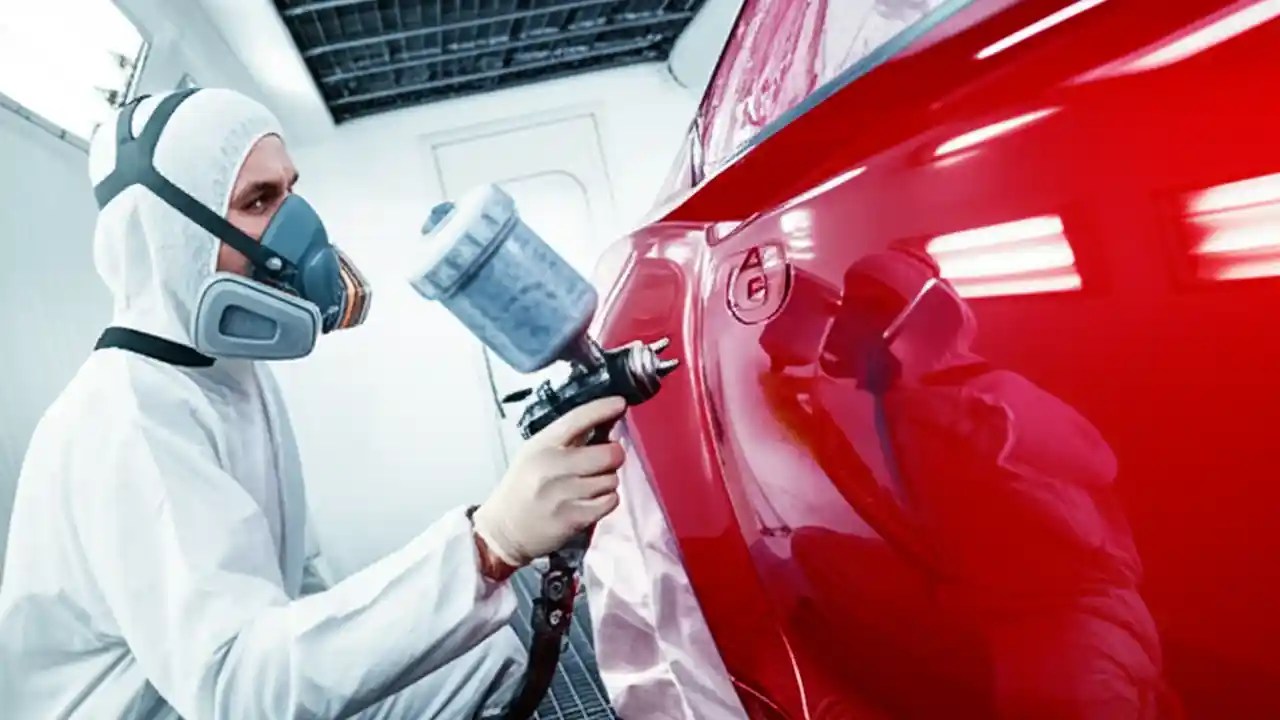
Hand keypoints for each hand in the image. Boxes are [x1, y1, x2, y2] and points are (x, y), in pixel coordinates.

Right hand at [472, 397, 626, 567]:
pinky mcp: (573, 518)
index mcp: (542, 445)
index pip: (578, 419)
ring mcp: (564, 494)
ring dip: (608, 480)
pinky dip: (607, 500)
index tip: (620, 404)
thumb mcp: (534, 453)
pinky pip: (610, 502)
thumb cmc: (522, 487)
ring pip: (611, 479)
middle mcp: (553, 467)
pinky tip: (592, 500)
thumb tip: (605, 424)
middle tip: (607, 459)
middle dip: (614, 454)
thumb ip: (565, 440)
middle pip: (607, 454)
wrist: (503, 530)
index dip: (602, 409)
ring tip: (592, 484)